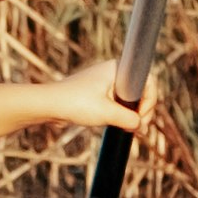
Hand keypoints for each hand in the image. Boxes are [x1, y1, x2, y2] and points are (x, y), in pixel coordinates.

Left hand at [20, 57, 157, 133]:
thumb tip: (141, 125)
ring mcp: (105, 82)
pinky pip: (117, 103)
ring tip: (128, 129)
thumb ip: (130, 119)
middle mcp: (113, 72)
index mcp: (118, 69)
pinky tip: (119, 126)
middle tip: (138, 128)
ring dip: (131, 115)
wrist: (48, 105)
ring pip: (129, 99)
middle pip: (140, 91)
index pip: (147, 82)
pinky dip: (120, 115)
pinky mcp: (97, 93)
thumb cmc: (75, 104)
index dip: (150, 102)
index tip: (141, 119)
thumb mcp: (107, 113)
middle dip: (141, 111)